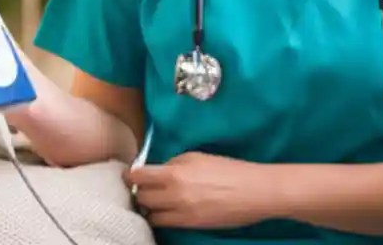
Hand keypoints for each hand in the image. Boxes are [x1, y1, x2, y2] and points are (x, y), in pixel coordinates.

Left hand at [123, 152, 282, 228]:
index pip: (138, 177)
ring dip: (148, 208)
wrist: (254, 191)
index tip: (128, 175)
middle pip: (141, 197)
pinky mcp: (190, 225)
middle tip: (142, 189)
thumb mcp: (197, 157)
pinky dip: (159, 218)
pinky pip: (164, 224)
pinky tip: (163, 213)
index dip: (129, 176)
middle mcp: (174, 195)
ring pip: (150, 214)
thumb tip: (157, 171)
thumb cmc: (228, 169)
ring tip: (152, 202)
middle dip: (138, 192)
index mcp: (174, 173)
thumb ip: (173, 163)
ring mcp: (182, 213)